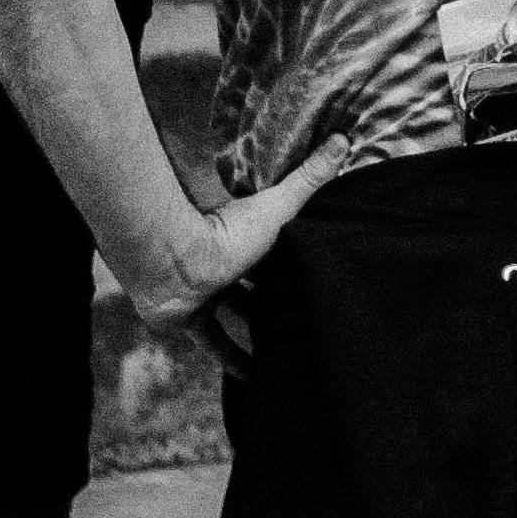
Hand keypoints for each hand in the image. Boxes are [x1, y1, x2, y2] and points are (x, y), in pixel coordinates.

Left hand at [129, 141, 353, 338]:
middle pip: (255, 284)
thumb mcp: (279, 208)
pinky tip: (251, 378)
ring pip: (236, 315)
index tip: (312, 270)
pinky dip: (232, 360)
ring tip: (286, 349)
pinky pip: (214, 344)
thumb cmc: (225, 230)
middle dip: (275, 296)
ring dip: (257, 331)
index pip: (274, 250)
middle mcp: (226, 266)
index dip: (291, 260)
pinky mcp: (190, 321)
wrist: (174, 260)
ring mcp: (206, 294)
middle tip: (303, 313)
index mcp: (247, 240)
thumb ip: (309, 178)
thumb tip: (342, 139)